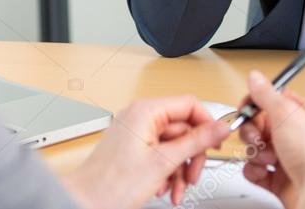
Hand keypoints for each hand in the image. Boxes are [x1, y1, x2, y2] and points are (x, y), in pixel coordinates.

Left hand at [61, 96, 229, 208]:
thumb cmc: (111, 184)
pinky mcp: (133, 147)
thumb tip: (219, 127)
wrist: (84, 202)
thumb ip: (196, 142)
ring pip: (174, 145)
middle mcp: (140, 117)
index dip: (207, 124)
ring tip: (176, 189)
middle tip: (192, 176)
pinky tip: (164, 188)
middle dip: (191, 157)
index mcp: (146, 111)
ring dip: (179, 170)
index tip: (217, 142)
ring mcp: (136, 132)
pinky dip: (167, 172)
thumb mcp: (164, 162)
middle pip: (183, 129)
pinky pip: (161, 154)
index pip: (189, 105)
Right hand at [237, 71, 304, 208]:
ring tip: (269, 160)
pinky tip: (265, 172)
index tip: (247, 111)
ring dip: (256, 153)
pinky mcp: (278, 176)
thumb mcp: (286, 114)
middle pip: (257, 125)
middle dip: (253, 133)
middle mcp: (292, 133)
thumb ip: (266, 94)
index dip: (255, 105)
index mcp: (299, 113)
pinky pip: (254, 169)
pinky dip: (255, 171)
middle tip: (259, 139)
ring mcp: (285, 155)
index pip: (269, 100)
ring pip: (254, 148)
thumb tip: (255, 76)